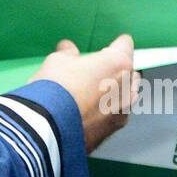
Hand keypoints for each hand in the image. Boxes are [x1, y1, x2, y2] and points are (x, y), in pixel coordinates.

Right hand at [30, 35, 136, 152]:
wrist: (47, 128)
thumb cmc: (55, 87)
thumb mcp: (56, 61)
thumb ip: (68, 54)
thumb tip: (68, 49)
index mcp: (117, 63)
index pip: (125, 46)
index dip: (116, 44)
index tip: (109, 47)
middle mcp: (127, 88)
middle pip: (129, 73)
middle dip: (118, 71)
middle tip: (98, 71)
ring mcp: (122, 113)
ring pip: (125, 97)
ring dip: (115, 92)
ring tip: (94, 94)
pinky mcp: (112, 132)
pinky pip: (114, 116)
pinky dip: (106, 112)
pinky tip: (89, 113)